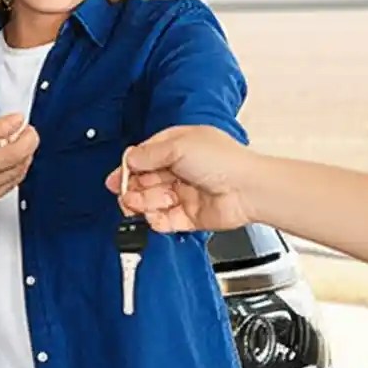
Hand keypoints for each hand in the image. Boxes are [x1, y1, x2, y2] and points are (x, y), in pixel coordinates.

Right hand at [0, 112, 38, 213]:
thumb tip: (15, 121)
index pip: (14, 154)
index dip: (28, 139)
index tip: (27, 128)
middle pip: (19, 166)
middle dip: (27, 146)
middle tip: (22, 133)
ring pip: (17, 177)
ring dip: (21, 159)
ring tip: (13, 145)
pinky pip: (9, 187)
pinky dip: (13, 171)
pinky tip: (4, 161)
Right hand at [105, 125, 257, 232]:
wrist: (248, 189)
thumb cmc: (223, 161)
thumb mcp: (178, 146)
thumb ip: (148, 154)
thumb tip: (128, 159)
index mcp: (179, 147)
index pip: (145, 157)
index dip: (129, 168)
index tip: (118, 178)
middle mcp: (181, 169)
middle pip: (146, 181)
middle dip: (133, 188)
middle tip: (125, 194)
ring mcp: (185, 193)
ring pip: (153, 201)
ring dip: (142, 204)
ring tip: (137, 205)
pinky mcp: (190, 216)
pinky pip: (166, 220)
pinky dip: (157, 220)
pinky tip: (154, 217)